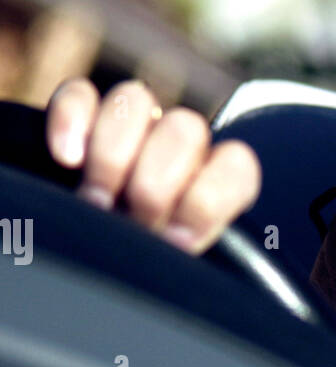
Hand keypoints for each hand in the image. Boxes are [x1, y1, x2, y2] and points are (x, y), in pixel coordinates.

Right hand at [46, 78, 260, 253]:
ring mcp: (132, 125)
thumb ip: (184, 255)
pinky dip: (71, 121)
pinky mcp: (81, 115)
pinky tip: (68, 159)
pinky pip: (79, 94)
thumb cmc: (142, 269)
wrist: (97, 260)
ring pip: (135, 101)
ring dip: (113, 153)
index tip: (178, 241)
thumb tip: (172, 245)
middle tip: (136, 221)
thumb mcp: (171, 271)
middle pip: (185, 128)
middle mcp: (179, 148)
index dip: (209, 200)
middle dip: (156, 181)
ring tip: (96, 201)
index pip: (236, 166)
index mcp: (214, 184)